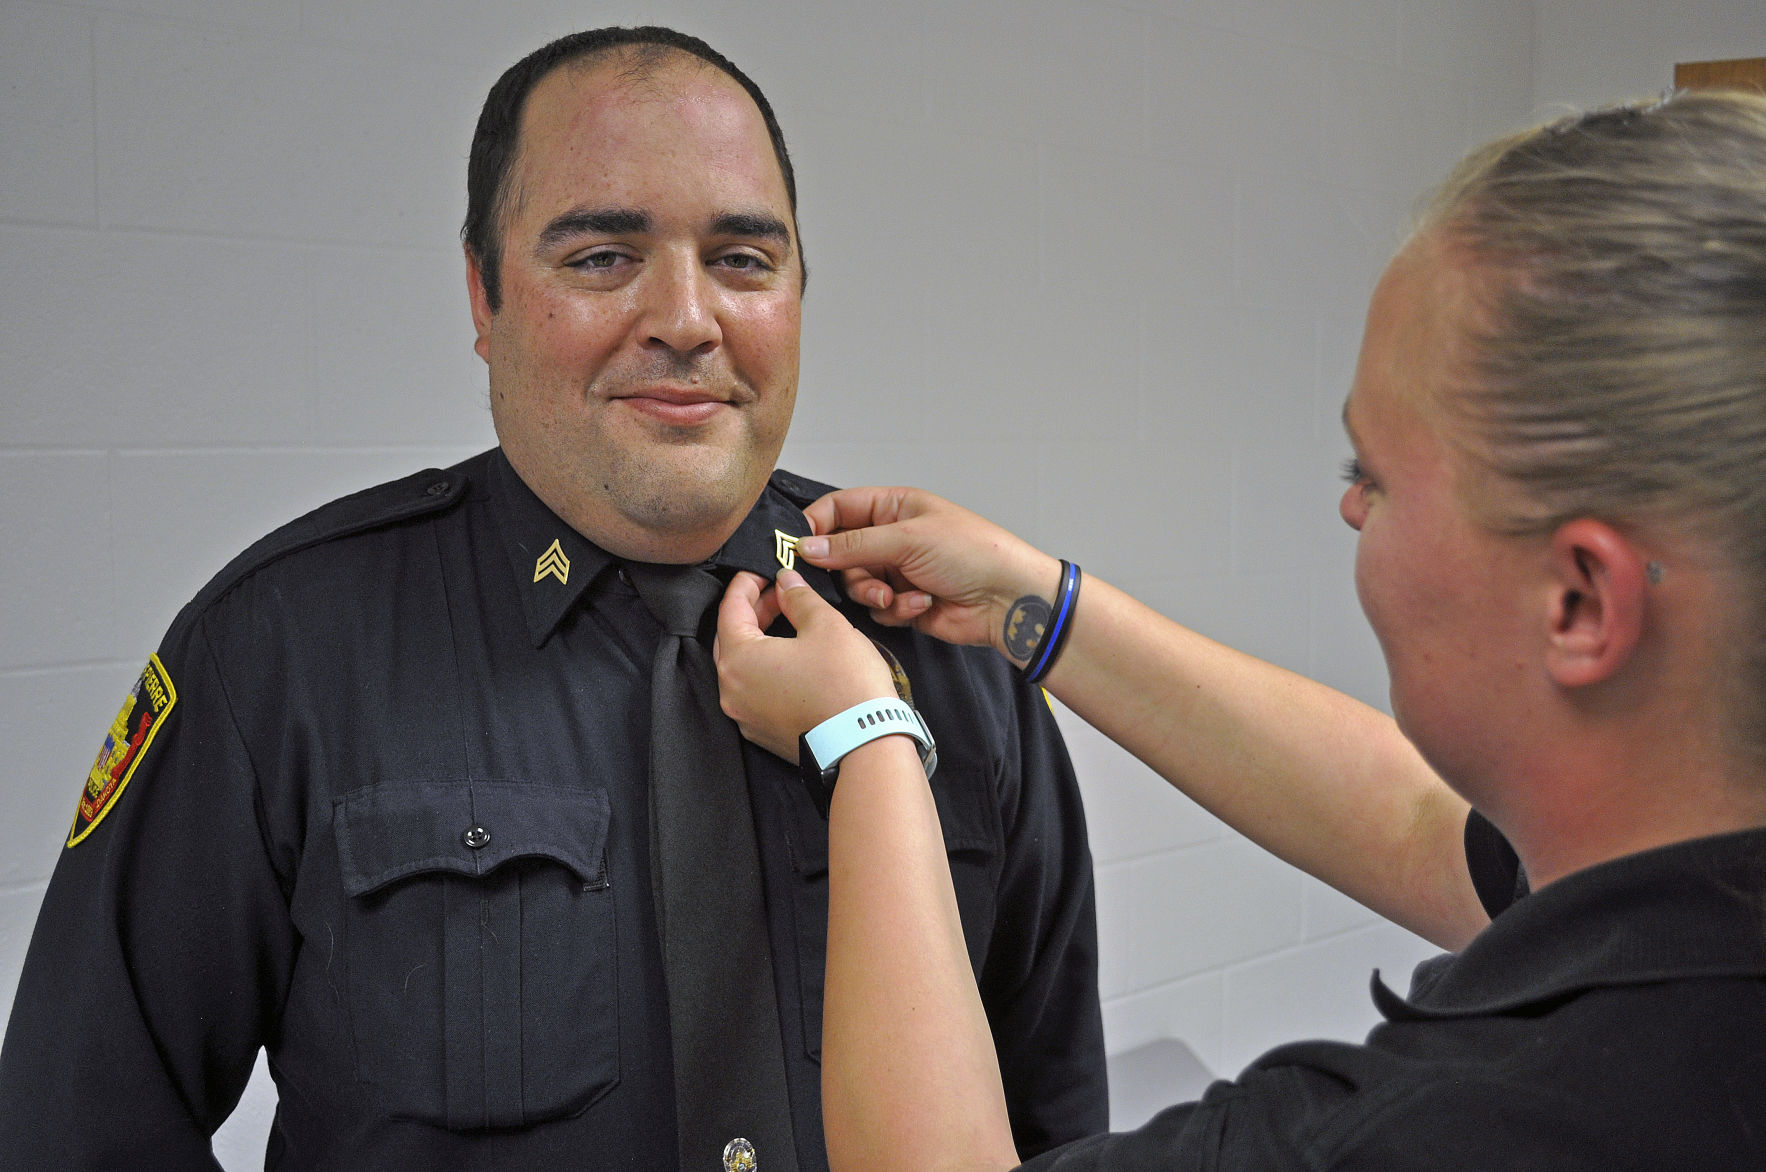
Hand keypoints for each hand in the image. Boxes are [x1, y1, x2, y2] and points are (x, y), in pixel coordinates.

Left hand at [715, 569, 898, 761]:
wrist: (864, 744)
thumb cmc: (845, 683)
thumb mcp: (825, 625)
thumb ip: (798, 598)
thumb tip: (786, 582)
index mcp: (738, 659)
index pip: (729, 609)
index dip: (746, 584)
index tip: (761, 571)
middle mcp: (731, 691)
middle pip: (732, 638)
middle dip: (754, 611)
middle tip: (779, 593)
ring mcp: (745, 716)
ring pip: (743, 666)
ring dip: (761, 640)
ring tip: (789, 622)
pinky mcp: (762, 732)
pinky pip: (755, 691)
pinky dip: (767, 669)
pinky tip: (792, 657)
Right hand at [797, 487, 1060, 664]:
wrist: (1007, 599)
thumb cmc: (971, 553)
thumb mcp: (907, 539)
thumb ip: (852, 545)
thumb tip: (806, 546)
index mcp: (893, 507)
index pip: (838, 509)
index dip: (816, 527)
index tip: (799, 549)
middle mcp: (891, 538)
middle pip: (841, 554)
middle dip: (851, 573)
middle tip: (868, 583)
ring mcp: (897, 571)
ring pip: (856, 586)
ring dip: (875, 595)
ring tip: (898, 598)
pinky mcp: (904, 603)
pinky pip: (878, 610)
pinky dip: (895, 611)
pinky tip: (921, 606)